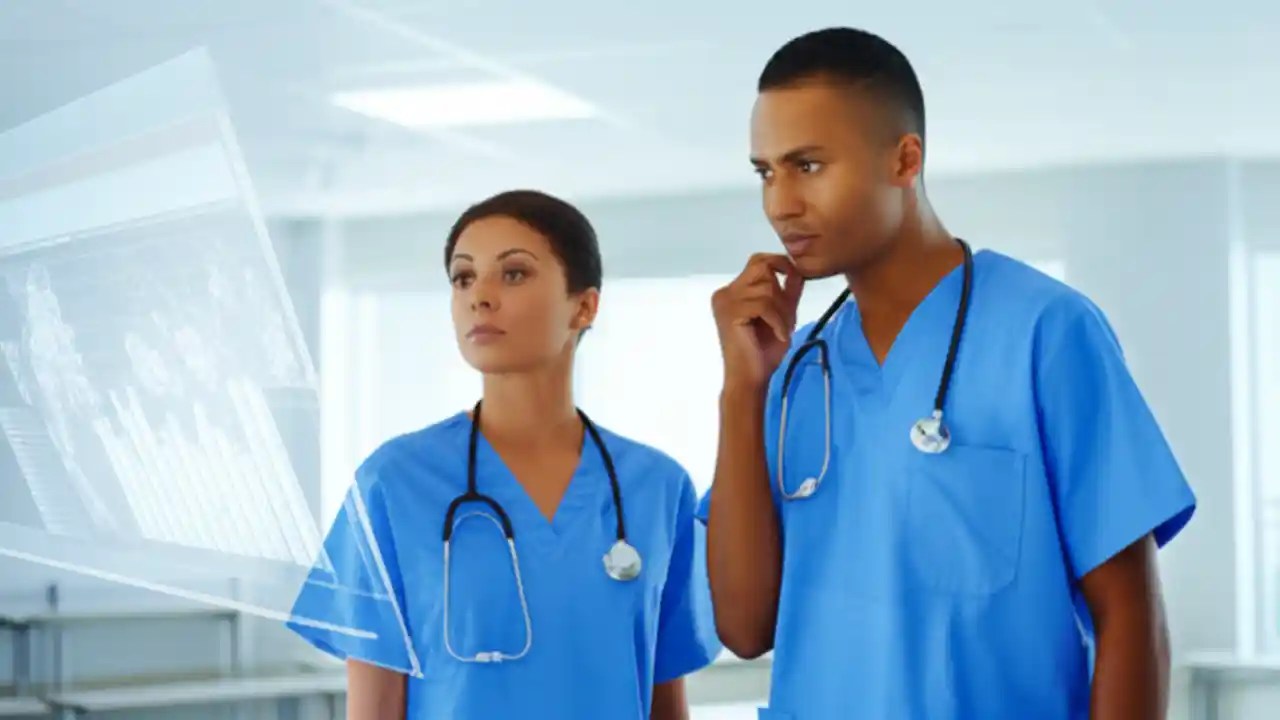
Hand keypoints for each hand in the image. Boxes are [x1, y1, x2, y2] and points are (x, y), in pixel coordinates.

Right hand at [711, 253, 804, 388]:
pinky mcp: (730, 313)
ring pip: (766, 289)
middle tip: (784, 318)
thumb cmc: (763, 352)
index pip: (758, 261)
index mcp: (733, 291)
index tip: (795, 279)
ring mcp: (725, 301)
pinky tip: (780, 336)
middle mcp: (725, 293)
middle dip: (780, 292)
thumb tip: (799, 269)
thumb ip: (788, 292)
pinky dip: (778, 321)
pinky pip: (764, 305)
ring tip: (781, 331)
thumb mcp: (782, 315)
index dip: (779, 264)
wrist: (750, 379)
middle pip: (762, 268)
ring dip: (781, 312)